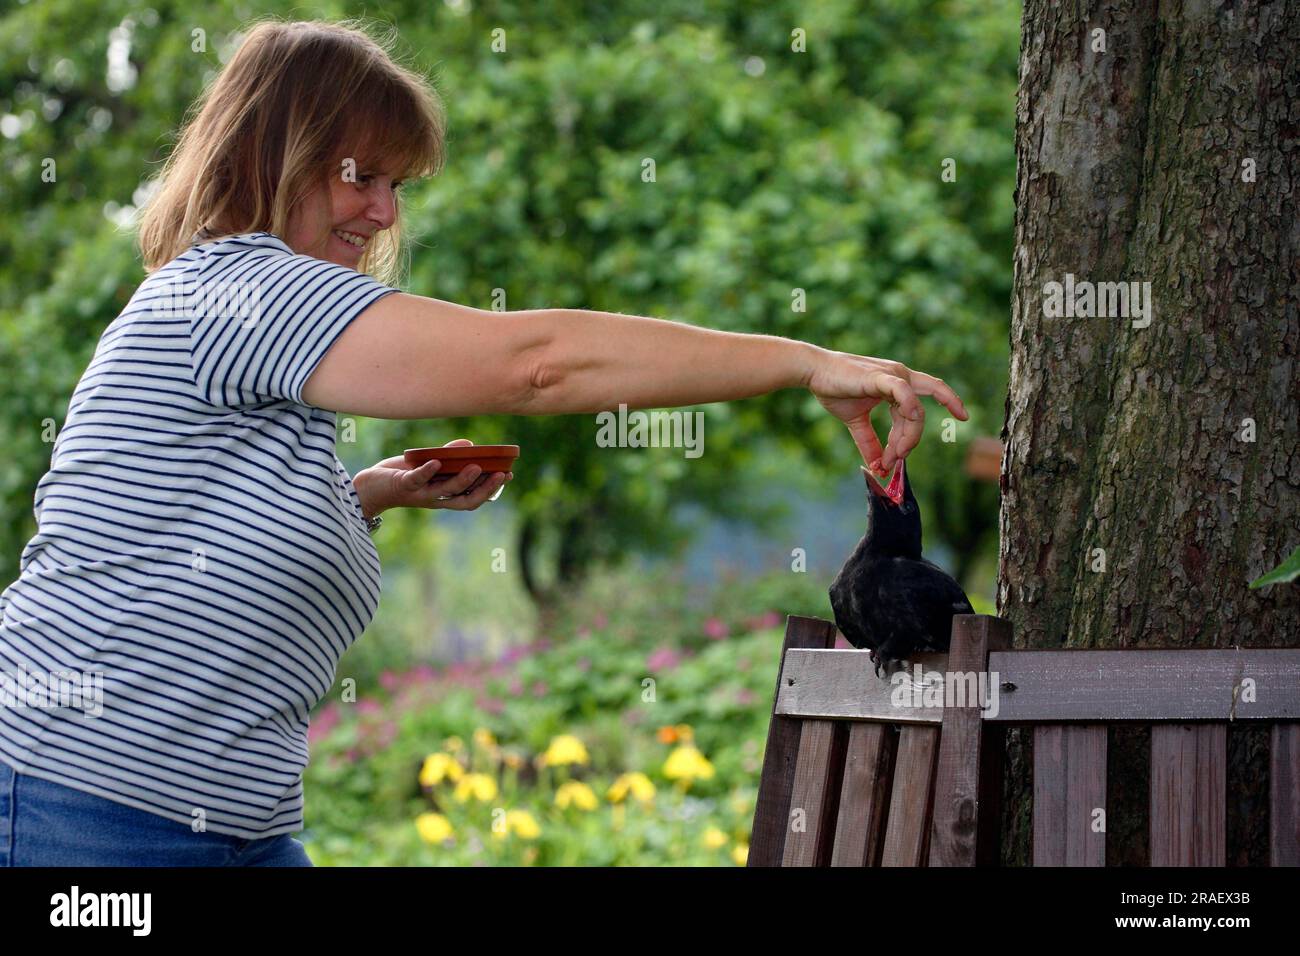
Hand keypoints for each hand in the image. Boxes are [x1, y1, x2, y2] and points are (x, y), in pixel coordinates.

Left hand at [354, 439, 512, 515]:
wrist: (371, 486)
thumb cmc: (402, 474)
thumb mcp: (429, 463)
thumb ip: (449, 456)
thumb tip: (469, 445)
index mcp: (445, 495)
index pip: (474, 496)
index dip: (492, 488)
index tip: (509, 474)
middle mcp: (436, 498)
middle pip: (466, 500)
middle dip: (486, 489)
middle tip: (502, 475)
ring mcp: (421, 494)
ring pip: (446, 492)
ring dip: (463, 481)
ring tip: (477, 467)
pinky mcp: (403, 486)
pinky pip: (417, 480)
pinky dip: (427, 471)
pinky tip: (436, 462)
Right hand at [807, 349, 967, 473]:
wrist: (814, 371)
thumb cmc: (834, 390)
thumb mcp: (856, 421)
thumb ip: (869, 442)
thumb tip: (877, 467)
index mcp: (898, 384)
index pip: (920, 408)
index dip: (920, 430)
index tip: (912, 450)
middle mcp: (901, 377)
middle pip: (919, 415)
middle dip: (911, 441)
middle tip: (892, 462)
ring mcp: (893, 375)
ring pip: (915, 412)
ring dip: (907, 439)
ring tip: (891, 458)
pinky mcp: (881, 377)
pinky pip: (904, 394)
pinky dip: (909, 414)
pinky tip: (902, 439)